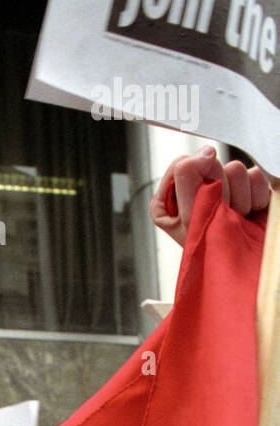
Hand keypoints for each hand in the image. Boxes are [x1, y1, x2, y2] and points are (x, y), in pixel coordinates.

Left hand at [150, 146, 270, 246]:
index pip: (182, 164)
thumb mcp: (189, 217)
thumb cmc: (213, 255)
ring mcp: (224, 191)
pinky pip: (256, 176)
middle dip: (219, 191)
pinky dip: (256, 198)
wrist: (245, 274)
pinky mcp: (248, 190)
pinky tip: (249, 216)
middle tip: (220, 217)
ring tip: (235, 220)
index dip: (195, 183)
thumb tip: (206, 151)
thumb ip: (187, 175)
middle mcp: (195, 192)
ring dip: (239, 198)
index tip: (200, 208)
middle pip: (210, 163)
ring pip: (235, 168)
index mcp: (169, 200)